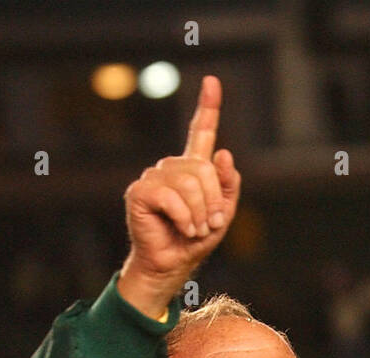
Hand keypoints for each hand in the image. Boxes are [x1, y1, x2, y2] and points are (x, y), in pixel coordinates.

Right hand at [117, 75, 241, 317]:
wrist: (171, 264)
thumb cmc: (195, 240)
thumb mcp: (223, 214)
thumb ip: (228, 186)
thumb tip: (224, 154)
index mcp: (192, 169)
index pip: (201, 132)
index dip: (208, 107)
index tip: (213, 81)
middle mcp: (172, 168)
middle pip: (202, 169)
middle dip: (211, 202)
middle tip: (207, 225)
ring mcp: (154, 177)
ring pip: (189, 183)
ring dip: (198, 213)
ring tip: (193, 229)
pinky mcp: (140, 191)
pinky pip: (171, 196)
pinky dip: (183, 217)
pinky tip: (181, 227)